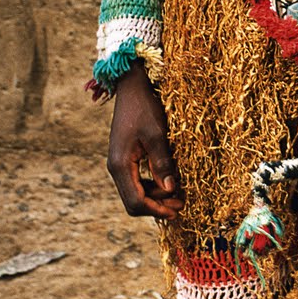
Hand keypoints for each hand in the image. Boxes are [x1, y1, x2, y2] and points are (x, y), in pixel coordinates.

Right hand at [107, 62, 184, 218]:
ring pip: (135, 192)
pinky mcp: (126, 158)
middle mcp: (116, 168)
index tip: (176, 211)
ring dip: (156, 197)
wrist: (132, 88)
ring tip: (179, 194)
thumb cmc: (145, 108)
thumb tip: (170, 189)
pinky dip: (152, 185)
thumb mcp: (157, 135)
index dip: (156, 210)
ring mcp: (120, 164)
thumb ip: (162, 163)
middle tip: (181, 204)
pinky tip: (169, 181)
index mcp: (120, 165)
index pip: (135, 202)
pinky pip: (137, 181)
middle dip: (156, 206)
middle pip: (133, 202)